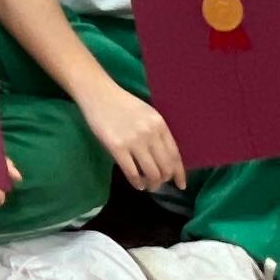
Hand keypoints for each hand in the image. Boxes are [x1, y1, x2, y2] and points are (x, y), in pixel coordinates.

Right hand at [78, 75, 182, 190]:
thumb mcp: (147, 114)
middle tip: (158, 184)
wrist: (98, 93)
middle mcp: (150, 134)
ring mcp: (134, 141)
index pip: (175, 155)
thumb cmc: (122, 103)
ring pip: (151, 173)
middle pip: (165, 167)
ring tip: (148, 186)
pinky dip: (136, 182)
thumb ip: (157, 133)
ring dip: (152, 183)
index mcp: (160, 124)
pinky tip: (137, 184)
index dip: (179, 173)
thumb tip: (164, 158)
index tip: (181, 185)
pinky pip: (132, 172)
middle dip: (164, 180)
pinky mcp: (117, 147)